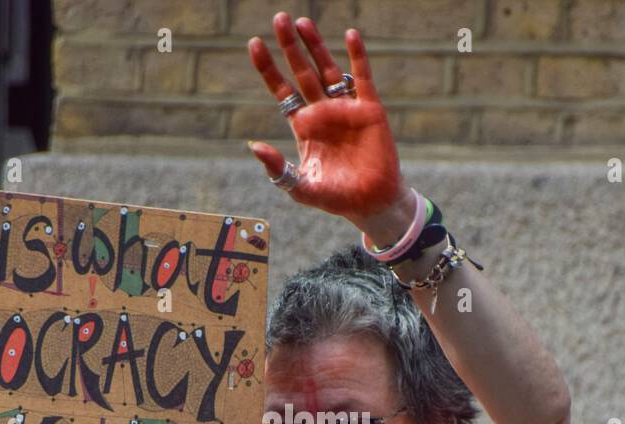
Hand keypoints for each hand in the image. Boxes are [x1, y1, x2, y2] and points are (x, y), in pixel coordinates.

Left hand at [246, 12, 408, 227]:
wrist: (370, 204)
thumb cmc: (335, 197)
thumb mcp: (299, 187)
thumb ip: (277, 168)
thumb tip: (254, 145)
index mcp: (304, 126)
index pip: (282, 90)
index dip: (268, 67)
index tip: (254, 43)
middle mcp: (322, 111)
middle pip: (301, 72)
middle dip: (289, 46)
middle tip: (278, 19)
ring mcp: (345, 108)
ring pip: (327, 69)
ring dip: (315, 45)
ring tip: (301, 21)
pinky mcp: (369, 109)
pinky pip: (362, 77)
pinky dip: (357, 56)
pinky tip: (350, 35)